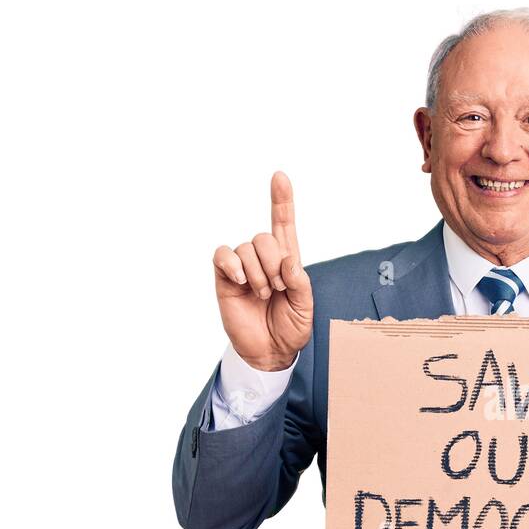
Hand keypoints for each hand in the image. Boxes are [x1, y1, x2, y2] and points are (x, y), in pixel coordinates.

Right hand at [212, 171, 312, 370]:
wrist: (270, 352)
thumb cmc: (290, 328)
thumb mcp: (305, 307)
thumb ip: (301, 283)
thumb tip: (289, 260)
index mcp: (287, 261)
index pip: (283, 224)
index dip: (281, 200)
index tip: (279, 176)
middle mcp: (263, 259)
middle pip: (264, 237)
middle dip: (273, 263)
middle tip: (277, 290)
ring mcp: (243, 268)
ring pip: (246, 248)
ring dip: (257, 273)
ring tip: (262, 295)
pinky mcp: (225, 278)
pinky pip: (223, 255)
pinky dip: (233, 264)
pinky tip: (242, 281)